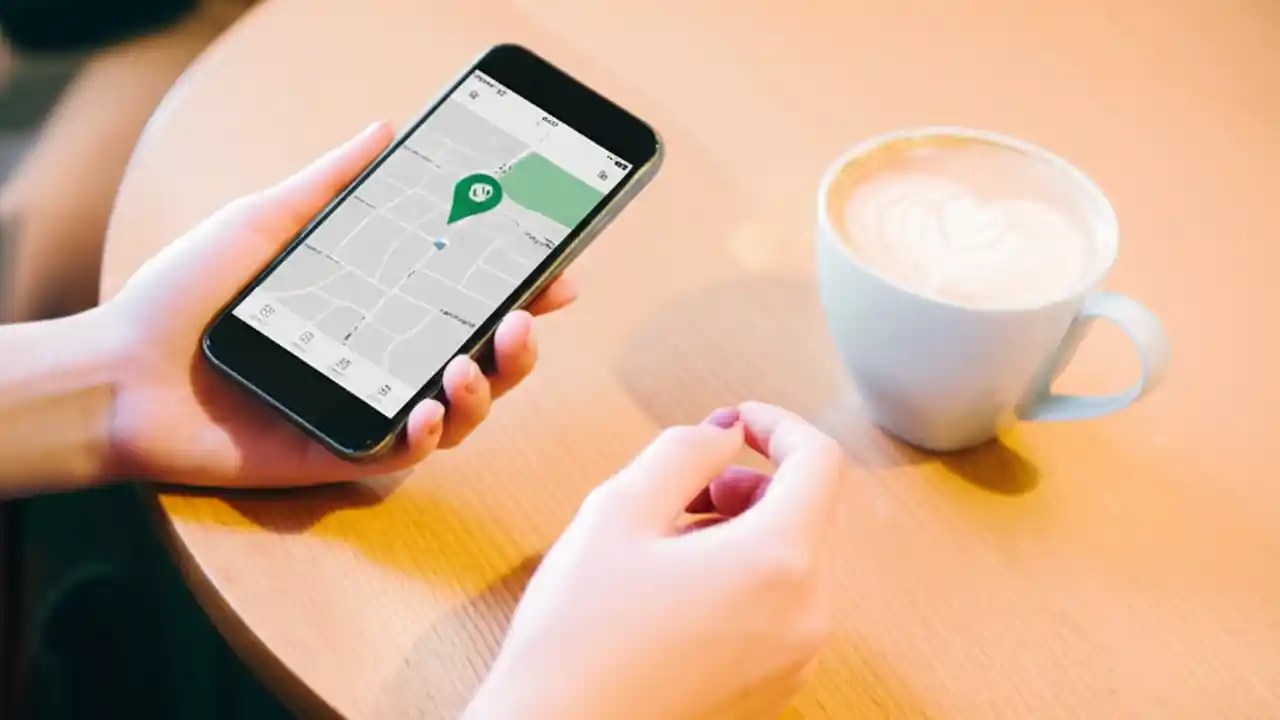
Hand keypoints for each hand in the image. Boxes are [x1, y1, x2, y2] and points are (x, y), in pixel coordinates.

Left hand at [101, 122, 577, 485]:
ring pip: (460, 413)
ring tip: (470, 364)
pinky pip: (407, 453)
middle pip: (484, 361)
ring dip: (487, 390)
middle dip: (522, 346)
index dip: (519, 289)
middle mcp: (385, 360)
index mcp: (379, 310)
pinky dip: (427, 433)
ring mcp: (370, 408)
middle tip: (526, 317)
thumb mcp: (265, 223)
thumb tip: (385, 129)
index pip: (466, 301)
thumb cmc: (188, 297)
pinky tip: (424, 410)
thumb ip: (330, 184)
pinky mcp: (344, 452)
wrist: (122, 372)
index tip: (557, 271)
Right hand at [467, 402, 847, 719]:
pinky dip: (739, 581)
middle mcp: (806, 615)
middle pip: (804, 515)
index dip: (779, 426)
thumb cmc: (579, 638)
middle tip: (683, 491)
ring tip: (663, 549)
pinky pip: (776, 610)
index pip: (820, 462)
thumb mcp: (618, 513)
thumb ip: (684, 452)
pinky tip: (672, 595)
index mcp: (778, 563)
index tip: (737, 422)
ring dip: (738, 533)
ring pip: (788, 563)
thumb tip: (727, 432)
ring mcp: (794, 660)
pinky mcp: (773, 691)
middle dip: (748, 485)